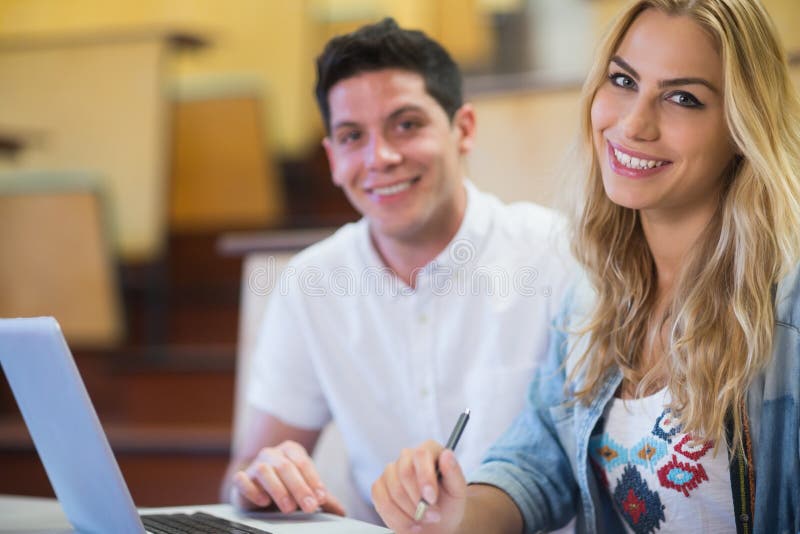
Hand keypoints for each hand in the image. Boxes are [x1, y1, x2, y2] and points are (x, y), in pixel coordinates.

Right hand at [230, 440, 345, 515]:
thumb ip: (322, 498)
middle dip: (300, 488)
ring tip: (289, 508)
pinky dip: (252, 490)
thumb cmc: (285, 486)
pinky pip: (242, 480)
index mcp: (290, 451)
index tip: (321, 498)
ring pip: (264, 471)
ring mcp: (255, 464)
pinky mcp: (241, 478)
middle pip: (286, 467)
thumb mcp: (305, 489)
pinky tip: (263, 501)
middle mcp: (272, 454)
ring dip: (279, 490)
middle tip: (310, 507)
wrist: (257, 489)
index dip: (313, 480)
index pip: (303, 463)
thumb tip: (341, 512)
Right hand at [372, 440, 466, 533]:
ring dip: (410, 512)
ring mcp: (391, 471)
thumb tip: (447, 455)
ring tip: (424, 519)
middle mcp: (407, 456)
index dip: (424, 477)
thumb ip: (454, 473)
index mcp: (429, 450)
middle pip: (404, 473)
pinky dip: (397, 519)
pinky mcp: (379, 487)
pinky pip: (381, 501)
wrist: (437, 524)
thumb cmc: (448, 504)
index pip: (420, 455)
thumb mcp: (458, 491)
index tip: (431, 499)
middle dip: (418, 500)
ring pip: (394, 490)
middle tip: (433, 515)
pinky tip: (411, 523)